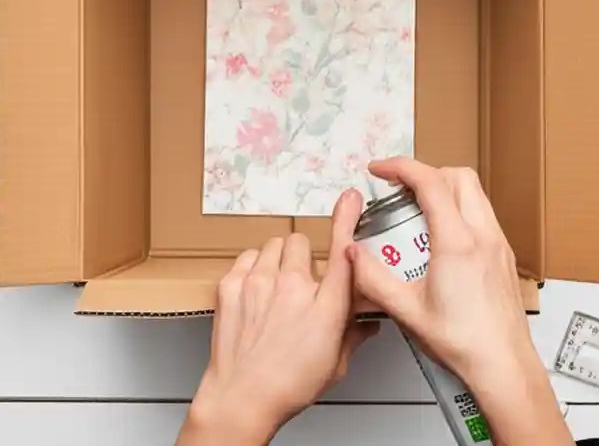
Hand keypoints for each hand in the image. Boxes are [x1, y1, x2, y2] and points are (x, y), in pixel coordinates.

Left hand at [178, 189, 379, 445]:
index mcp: (326, 306)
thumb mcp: (335, 365)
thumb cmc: (286, 387)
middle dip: (302, 257)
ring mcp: (259, 283)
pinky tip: (255, 290)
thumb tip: (367, 325)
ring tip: (274, 287)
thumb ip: (353, 336)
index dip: (347, 219)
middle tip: (299, 283)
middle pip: (300, 243)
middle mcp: (293, 287)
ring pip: (272, 246)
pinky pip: (247, 257)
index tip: (349, 199)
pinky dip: (252, 268)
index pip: (343, 250)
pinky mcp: (231, 285)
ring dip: (276, 260)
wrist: (241, 398)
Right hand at [349, 157, 572, 444]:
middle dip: (425, 173)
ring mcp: (498, 244)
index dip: (400, 167)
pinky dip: (459, 211)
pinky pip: (482, 215)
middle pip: (458, 176)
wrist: (503, 365)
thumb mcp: (406, 311)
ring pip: (474, 193)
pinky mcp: (504, 256)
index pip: (430, 182)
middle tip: (399, 190)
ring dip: (444, 191)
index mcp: (457, 243)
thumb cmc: (464, 343)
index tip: (380, 170)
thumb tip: (352, 255)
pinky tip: (440, 239)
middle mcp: (482, 236)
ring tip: (417, 214)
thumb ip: (372, 279)